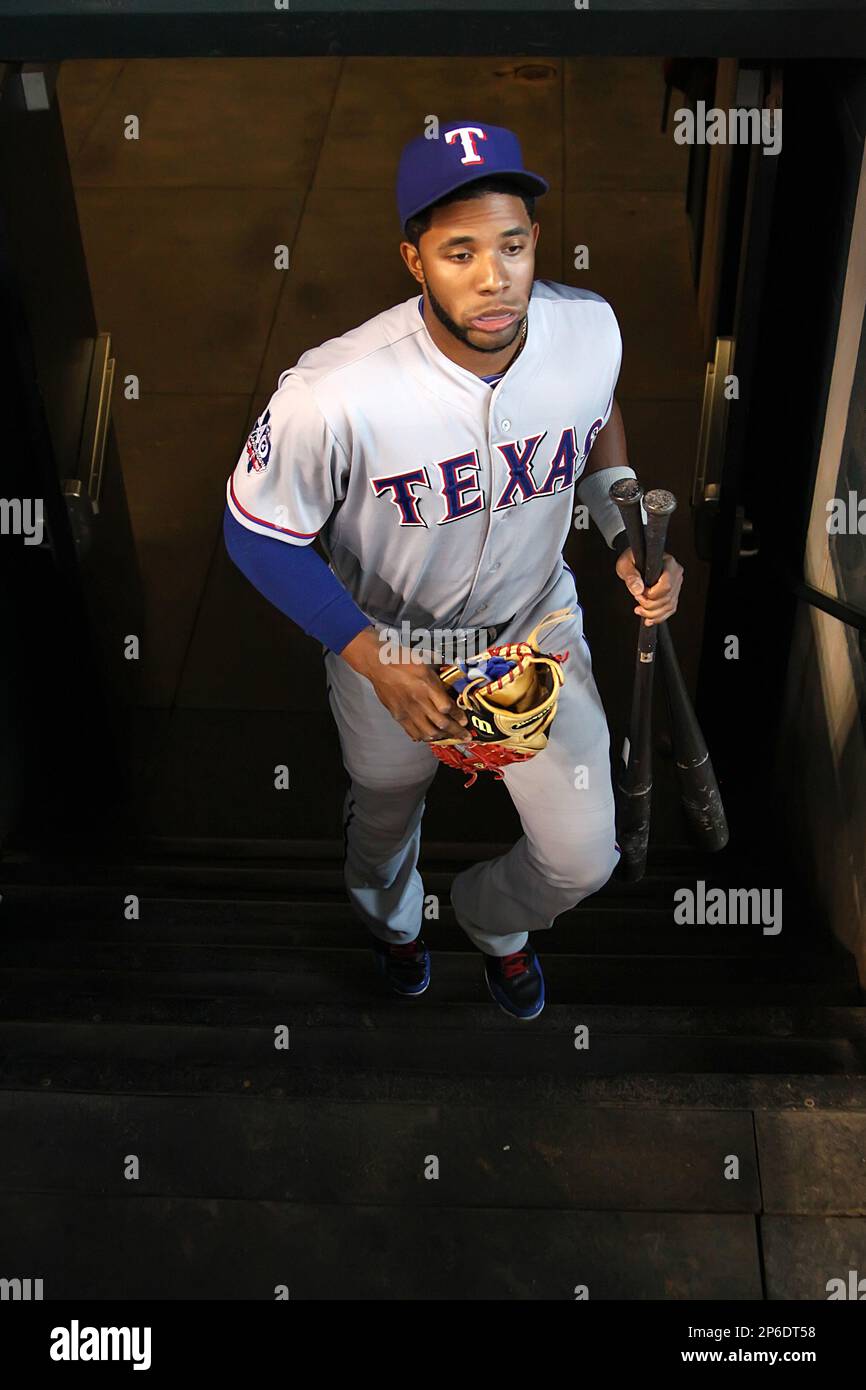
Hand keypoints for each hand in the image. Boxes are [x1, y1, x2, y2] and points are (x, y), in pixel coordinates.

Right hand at [339, 626, 469, 742]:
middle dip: (456, 732)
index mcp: (427, 685)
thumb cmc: (402, 660)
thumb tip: (456, 674)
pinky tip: (429, 736)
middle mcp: (418, 701)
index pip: (447, 707)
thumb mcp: (426, 661)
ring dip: (441, 737)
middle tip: (464, 736)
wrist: (379, 665)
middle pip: (441, 723)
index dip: (458, 716)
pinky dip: (423, 737)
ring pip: (428, 732)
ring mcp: (408, 711)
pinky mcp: (398, 716)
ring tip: (448, 737)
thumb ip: (441, 672)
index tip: (464, 720)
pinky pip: (413, 732)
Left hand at [615, 548, 683, 625]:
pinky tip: (648, 619)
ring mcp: (676, 584)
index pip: (666, 585)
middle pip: (668, 598)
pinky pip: (670, 609)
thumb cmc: (632, 559)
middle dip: (650, 606)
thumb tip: (638, 589)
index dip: (652, 594)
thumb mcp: (626, 564)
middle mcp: (675, 573)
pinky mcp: (673, 593)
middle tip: (637, 603)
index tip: (638, 594)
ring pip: (669, 606)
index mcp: (668, 562)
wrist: (635, 561)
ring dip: (653, 613)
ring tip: (639, 611)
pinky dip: (659, 617)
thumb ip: (631, 576)